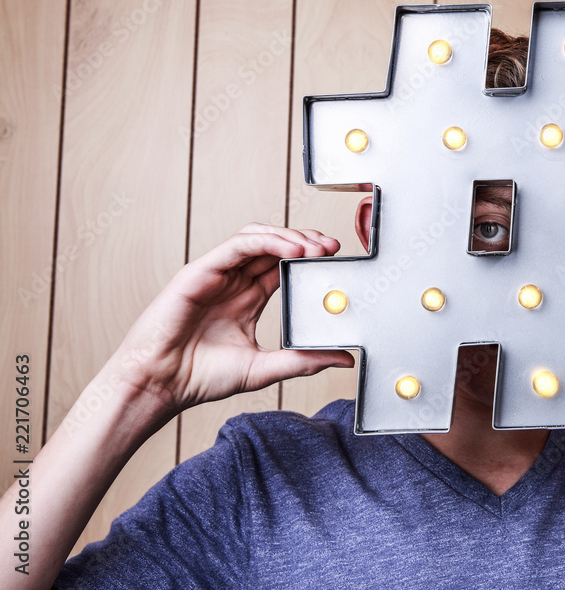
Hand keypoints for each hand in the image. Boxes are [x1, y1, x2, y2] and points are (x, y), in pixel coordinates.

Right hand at [106, 224, 352, 418]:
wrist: (160, 386)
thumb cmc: (200, 378)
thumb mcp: (265, 368)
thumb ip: (304, 361)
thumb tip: (345, 359)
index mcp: (248, 299)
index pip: (284, 266)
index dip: (311, 258)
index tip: (337, 259)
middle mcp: (233, 282)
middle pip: (274, 246)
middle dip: (306, 241)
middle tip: (332, 246)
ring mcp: (216, 274)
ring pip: (257, 238)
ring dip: (288, 236)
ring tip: (315, 246)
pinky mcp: (200, 271)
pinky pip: (237, 245)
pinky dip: (266, 241)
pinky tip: (291, 249)